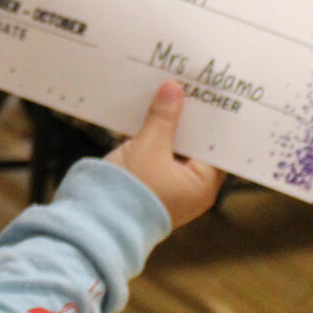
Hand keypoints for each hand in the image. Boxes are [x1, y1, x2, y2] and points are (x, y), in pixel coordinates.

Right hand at [106, 80, 223, 228]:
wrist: (96, 224)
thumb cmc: (129, 193)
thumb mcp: (148, 147)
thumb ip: (162, 117)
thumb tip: (174, 88)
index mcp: (203, 185)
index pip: (216, 145)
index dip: (211, 119)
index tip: (209, 96)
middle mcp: (191, 190)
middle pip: (195, 146)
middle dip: (188, 120)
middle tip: (187, 89)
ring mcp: (170, 189)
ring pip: (175, 150)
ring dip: (169, 128)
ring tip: (166, 97)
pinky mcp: (151, 188)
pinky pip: (158, 158)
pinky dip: (154, 140)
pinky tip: (146, 117)